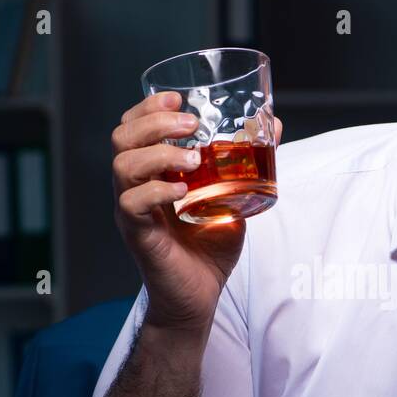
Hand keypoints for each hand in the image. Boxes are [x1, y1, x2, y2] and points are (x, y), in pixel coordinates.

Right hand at [112, 92, 282, 330]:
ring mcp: (132, 210)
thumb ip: (247, 164)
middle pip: (122, 138)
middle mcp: (135, 187)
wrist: (199, 297)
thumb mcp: (234, 196)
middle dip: (154, 122)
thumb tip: (275, 126)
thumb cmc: (209, 249)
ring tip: (194, 158)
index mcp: (151, 173)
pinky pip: (132, 204)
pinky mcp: (137, 234)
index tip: (179, 99)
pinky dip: (157, 190)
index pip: (134, 128)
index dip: (149, 107)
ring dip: (159, 153)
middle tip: (190, 124)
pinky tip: (182, 190)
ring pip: (122, 166)